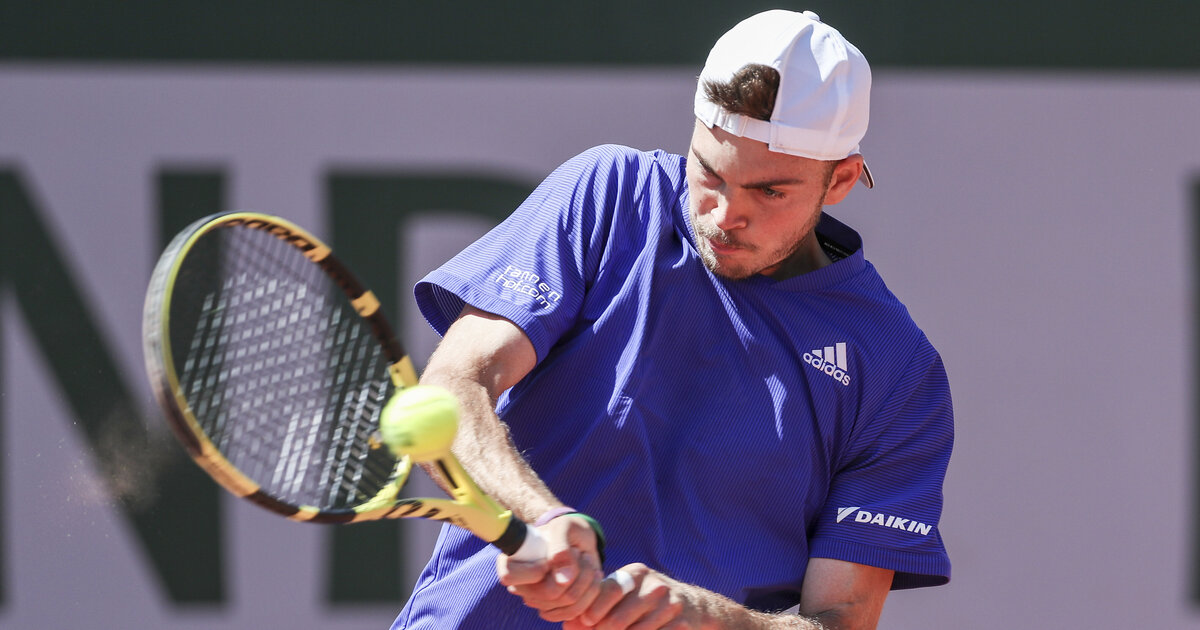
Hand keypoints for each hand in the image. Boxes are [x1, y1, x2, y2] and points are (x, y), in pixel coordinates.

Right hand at [496, 514, 604, 622]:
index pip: (510, 576)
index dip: (533, 571)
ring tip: (588, 560)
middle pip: (546, 595)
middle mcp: (520, 585)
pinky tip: (592, 576)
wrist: (579, 540)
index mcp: (511, 561)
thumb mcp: (564, 528)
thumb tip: (563, 579)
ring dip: (586, 581)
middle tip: (581, 553)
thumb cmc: (566, 529)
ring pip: (565, 604)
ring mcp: (537, 600)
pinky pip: (574, 612)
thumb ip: (561, 548)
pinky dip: (590, 593)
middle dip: (574, 573)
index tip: (550, 558)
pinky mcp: (554, 609)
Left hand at [565, 563, 699, 629]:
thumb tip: (568, 623)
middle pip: (618, 620)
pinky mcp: (681, 625)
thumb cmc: (646, 600)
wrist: (692, 605)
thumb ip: (598, 604)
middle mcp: (655, 587)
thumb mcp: (626, 593)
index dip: (594, 609)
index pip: (609, 590)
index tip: (585, 621)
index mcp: (637, 573)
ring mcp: (671, 606)